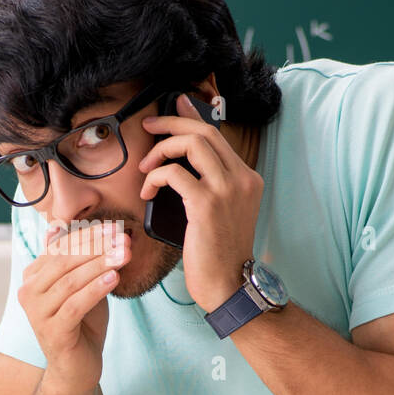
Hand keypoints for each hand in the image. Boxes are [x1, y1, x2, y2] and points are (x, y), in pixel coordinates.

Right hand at [17, 220, 130, 393]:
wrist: (77, 368)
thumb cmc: (82, 324)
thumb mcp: (83, 285)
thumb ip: (82, 259)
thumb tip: (95, 227)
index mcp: (33, 276)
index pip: (60, 247)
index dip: (88, 235)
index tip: (115, 226)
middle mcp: (29, 292)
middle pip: (64, 261)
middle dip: (96, 247)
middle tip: (122, 238)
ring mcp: (37, 313)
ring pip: (70, 282)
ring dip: (100, 265)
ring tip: (124, 255)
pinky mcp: (52, 332)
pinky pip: (74, 305)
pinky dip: (95, 289)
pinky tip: (114, 278)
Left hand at [139, 94, 262, 312]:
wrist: (228, 284)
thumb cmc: (218, 253)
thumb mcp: (221, 212)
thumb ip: (209, 184)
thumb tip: (181, 162)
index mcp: (247, 179)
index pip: (217, 135)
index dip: (189, 118)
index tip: (170, 110)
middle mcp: (242, 179)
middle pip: (205, 131)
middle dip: (171, 123)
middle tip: (149, 125)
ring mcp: (227, 190)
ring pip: (191, 144)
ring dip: (161, 150)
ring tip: (146, 168)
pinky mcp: (206, 204)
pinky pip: (174, 173)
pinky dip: (155, 177)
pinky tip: (148, 192)